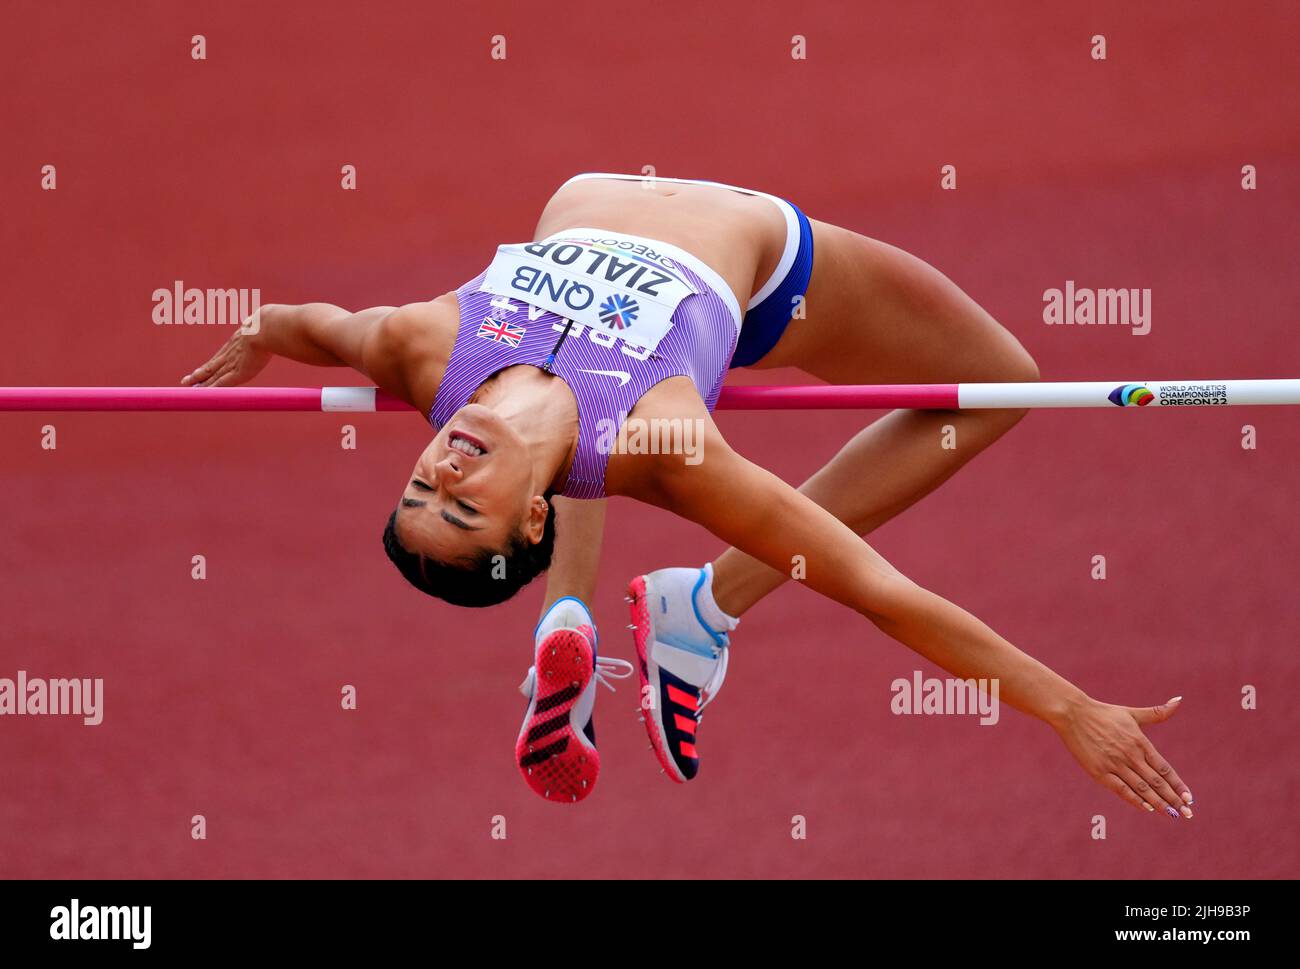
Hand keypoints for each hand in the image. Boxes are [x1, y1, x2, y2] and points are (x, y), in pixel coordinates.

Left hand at [180, 308, 273, 387]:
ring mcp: (232, 363)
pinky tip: (204, 395)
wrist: (267, 329)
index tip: (201, 370)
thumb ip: (258, 326)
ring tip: (190, 388)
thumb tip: (265, 321)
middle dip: (198, 375)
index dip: (210, 365)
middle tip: (186, 381)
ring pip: (212, 375)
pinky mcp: (238, 373)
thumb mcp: (260, 325)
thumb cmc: (268, 327)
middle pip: (211, 366)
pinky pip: (221, 383)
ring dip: (202, 383)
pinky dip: (212, 389)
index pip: (220, 357)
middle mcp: (230, 354)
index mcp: (236, 343)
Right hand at [1053, 696, 1193, 818]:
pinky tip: (1146, 808)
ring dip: (1158, 803)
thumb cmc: (1103, 713)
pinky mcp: (1099, 771)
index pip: (1164, 769)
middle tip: (1187, 813)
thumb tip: (1179, 700)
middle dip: (1173, 799)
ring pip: (1141, 788)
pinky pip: (1121, 789)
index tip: (1189, 798)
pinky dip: (1134, 799)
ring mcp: (1115, 764)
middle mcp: (1130, 755)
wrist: (1073, 714)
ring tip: (1171, 814)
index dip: (1178, 785)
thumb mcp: (1131, 713)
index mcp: (1140, 742)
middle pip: (1157, 782)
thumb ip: (1156, 713)